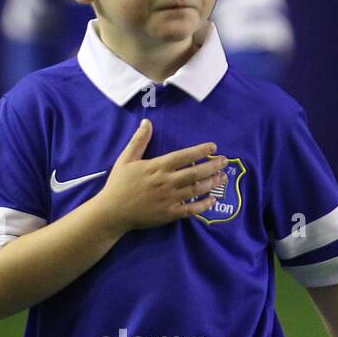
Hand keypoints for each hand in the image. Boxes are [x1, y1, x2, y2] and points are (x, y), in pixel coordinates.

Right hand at [95, 119, 228, 232]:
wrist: (112, 212)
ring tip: (222, 177)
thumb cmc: (118, 185)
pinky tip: (212, 200)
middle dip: (213, 166)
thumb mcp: (126, 159)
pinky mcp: (169, 214)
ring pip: (196, 189)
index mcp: (157, 167)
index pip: (184, 156)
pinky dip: (203, 205)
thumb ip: (139, 141)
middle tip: (225, 161)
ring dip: (212, 183)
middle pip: (196, 172)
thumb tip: (147, 122)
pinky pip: (190, 209)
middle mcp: (166, 182)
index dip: (201, 151)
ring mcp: (169, 199)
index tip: (213, 147)